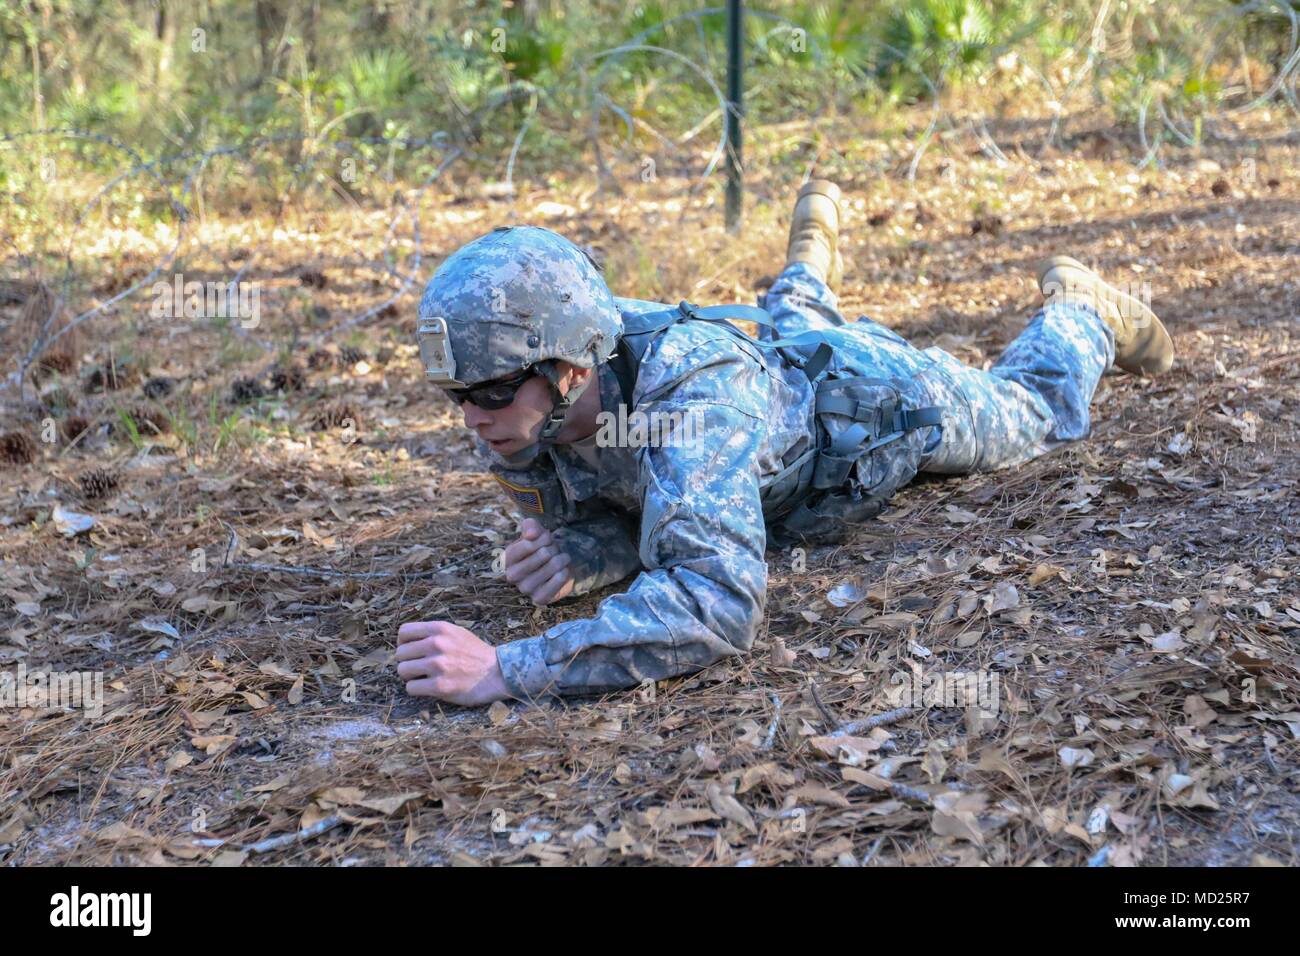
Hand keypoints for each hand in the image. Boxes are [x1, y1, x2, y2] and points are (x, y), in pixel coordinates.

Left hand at [395, 621, 510, 705]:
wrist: (497, 672)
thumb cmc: (475, 653)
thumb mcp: (456, 632)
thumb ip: (433, 633)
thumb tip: (406, 642)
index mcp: (440, 629)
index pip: (404, 632)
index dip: (403, 643)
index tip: (411, 651)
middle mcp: (437, 644)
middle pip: (400, 653)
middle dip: (408, 661)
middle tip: (420, 667)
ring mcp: (438, 665)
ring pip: (402, 670)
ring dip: (411, 676)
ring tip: (424, 677)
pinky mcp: (440, 686)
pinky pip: (411, 688)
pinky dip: (417, 689)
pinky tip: (428, 687)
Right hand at [502, 518, 574, 605]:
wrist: (555, 567)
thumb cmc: (541, 548)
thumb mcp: (534, 533)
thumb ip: (530, 526)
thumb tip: (532, 533)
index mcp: (506, 559)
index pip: (525, 544)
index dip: (541, 538)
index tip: (546, 537)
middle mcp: (512, 575)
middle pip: (542, 554)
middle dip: (553, 548)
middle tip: (554, 549)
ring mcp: (525, 588)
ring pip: (552, 566)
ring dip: (561, 559)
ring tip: (561, 558)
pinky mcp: (539, 598)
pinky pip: (557, 581)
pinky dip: (564, 573)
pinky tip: (563, 570)